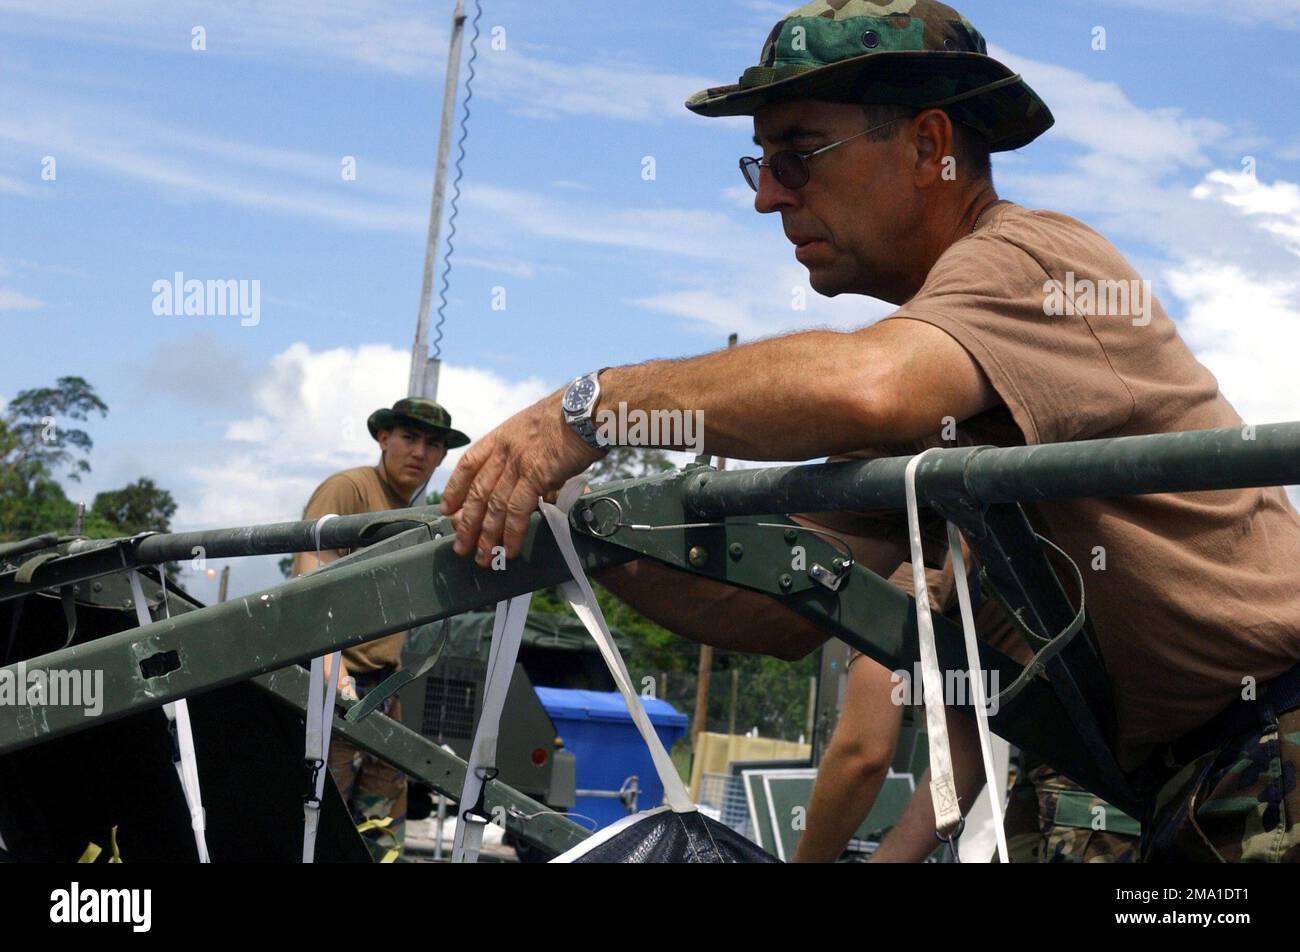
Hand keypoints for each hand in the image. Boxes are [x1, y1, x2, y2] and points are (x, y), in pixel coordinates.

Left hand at [440, 392, 603, 566]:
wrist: (586, 409)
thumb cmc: (569, 418)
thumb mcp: (536, 431)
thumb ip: (528, 459)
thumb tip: (536, 490)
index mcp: (500, 437)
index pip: (468, 465)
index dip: (455, 489)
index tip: (447, 509)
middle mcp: (503, 451)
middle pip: (477, 493)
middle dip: (466, 523)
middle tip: (460, 546)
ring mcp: (517, 463)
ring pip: (494, 506)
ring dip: (487, 536)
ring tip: (484, 557)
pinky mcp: (536, 475)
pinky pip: (517, 510)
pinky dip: (512, 533)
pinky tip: (510, 548)